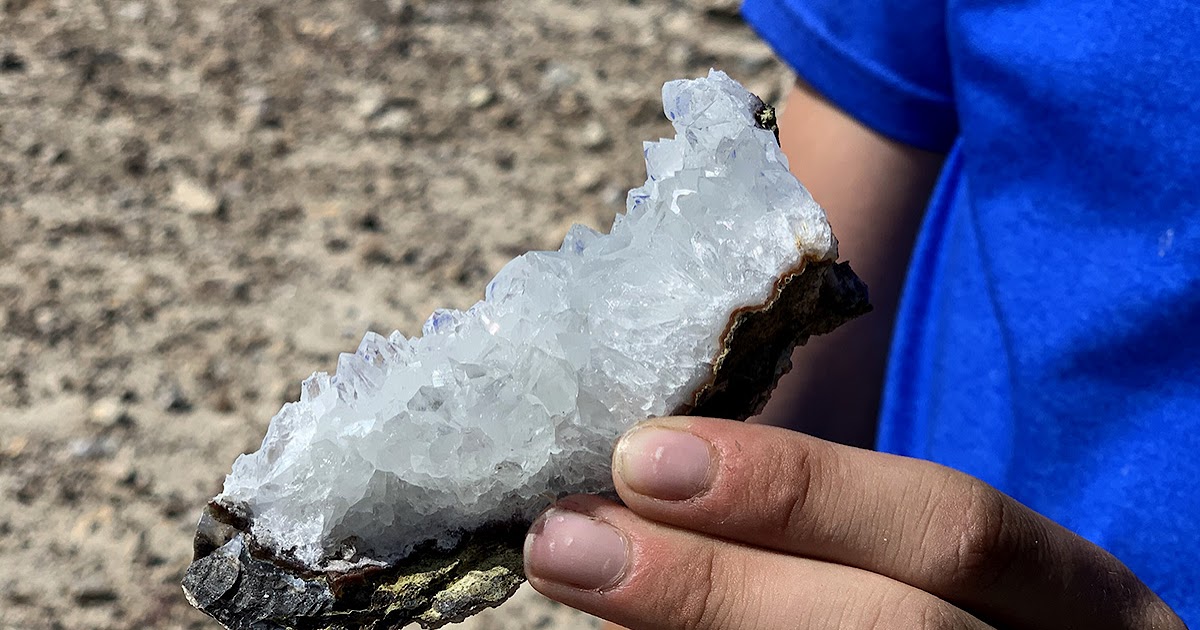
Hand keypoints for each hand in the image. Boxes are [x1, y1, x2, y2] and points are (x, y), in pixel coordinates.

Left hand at [523, 417, 1184, 628]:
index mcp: (1080, 603)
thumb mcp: (940, 570)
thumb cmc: (962, 622)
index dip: (794, 488)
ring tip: (574, 588)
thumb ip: (834, 532)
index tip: (643, 455)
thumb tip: (652, 482)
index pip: (952, 526)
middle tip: (564, 543)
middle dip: (714, 588)